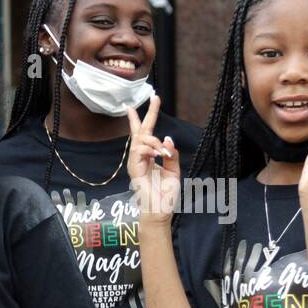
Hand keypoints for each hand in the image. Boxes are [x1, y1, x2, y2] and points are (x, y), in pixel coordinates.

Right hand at [125, 95, 179, 227]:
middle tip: (153, 97)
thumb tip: (167, 138)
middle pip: (139, 132)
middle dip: (145, 114)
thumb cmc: (165, 194)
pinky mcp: (134, 169)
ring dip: (153, 141)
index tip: (154, 99)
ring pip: (140, 140)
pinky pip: (139, 151)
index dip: (150, 116)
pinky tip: (158, 154)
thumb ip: (171, 154)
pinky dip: (150, 149)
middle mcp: (140, 158)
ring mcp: (135, 163)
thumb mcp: (174, 170)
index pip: (147, 134)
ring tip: (162, 151)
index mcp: (150, 157)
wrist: (160, 211)